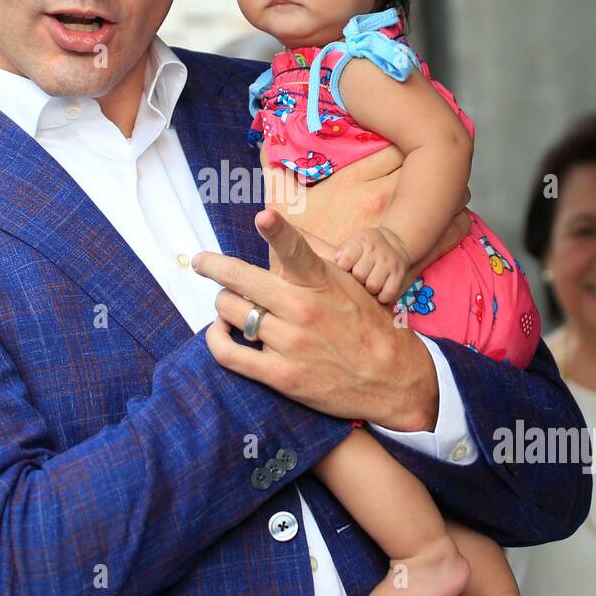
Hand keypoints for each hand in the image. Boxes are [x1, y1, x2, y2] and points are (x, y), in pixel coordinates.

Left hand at [192, 210, 437, 431]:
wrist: (394, 379)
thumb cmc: (370, 322)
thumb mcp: (352, 279)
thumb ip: (316, 252)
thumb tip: (286, 229)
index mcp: (322, 282)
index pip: (297, 251)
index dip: (278, 230)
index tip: (264, 216)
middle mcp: (303, 310)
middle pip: (241, 279)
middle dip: (213, 266)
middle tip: (201, 261)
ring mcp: (290, 344)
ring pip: (230, 311)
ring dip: (224, 304)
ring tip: (228, 304)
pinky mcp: (281, 376)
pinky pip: (228, 352)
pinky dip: (216, 338)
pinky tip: (221, 330)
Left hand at [334, 227, 411, 304]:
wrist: (398, 242)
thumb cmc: (367, 246)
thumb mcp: (354, 241)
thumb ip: (342, 252)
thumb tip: (336, 261)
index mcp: (363, 241)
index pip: (347, 258)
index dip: (343, 267)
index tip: (346, 268)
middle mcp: (377, 251)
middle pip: (359, 275)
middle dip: (357, 280)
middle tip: (360, 277)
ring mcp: (389, 263)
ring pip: (373, 286)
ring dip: (369, 289)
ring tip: (370, 284)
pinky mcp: (399, 274)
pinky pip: (389, 293)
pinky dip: (383, 297)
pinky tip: (380, 292)